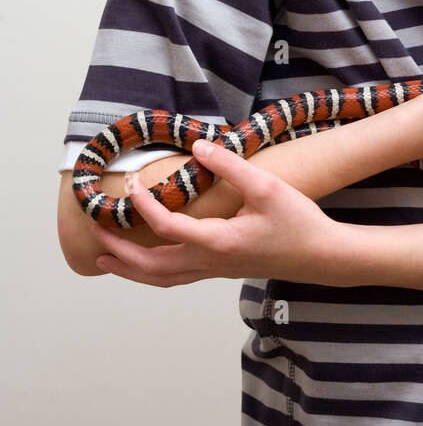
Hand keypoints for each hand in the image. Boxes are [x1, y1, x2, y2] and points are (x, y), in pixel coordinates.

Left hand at [92, 139, 340, 284]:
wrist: (323, 256)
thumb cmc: (299, 223)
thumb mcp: (267, 187)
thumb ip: (230, 166)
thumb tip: (198, 147)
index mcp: (218, 241)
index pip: (166, 226)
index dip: (142, 205)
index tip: (130, 185)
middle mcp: (211, 262)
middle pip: (152, 266)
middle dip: (119, 250)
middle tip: (95, 232)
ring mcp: (216, 271)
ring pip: (162, 278)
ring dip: (130, 269)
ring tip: (104, 260)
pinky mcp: (223, 271)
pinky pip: (177, 277)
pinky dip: (152, 273)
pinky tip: (148, 264)